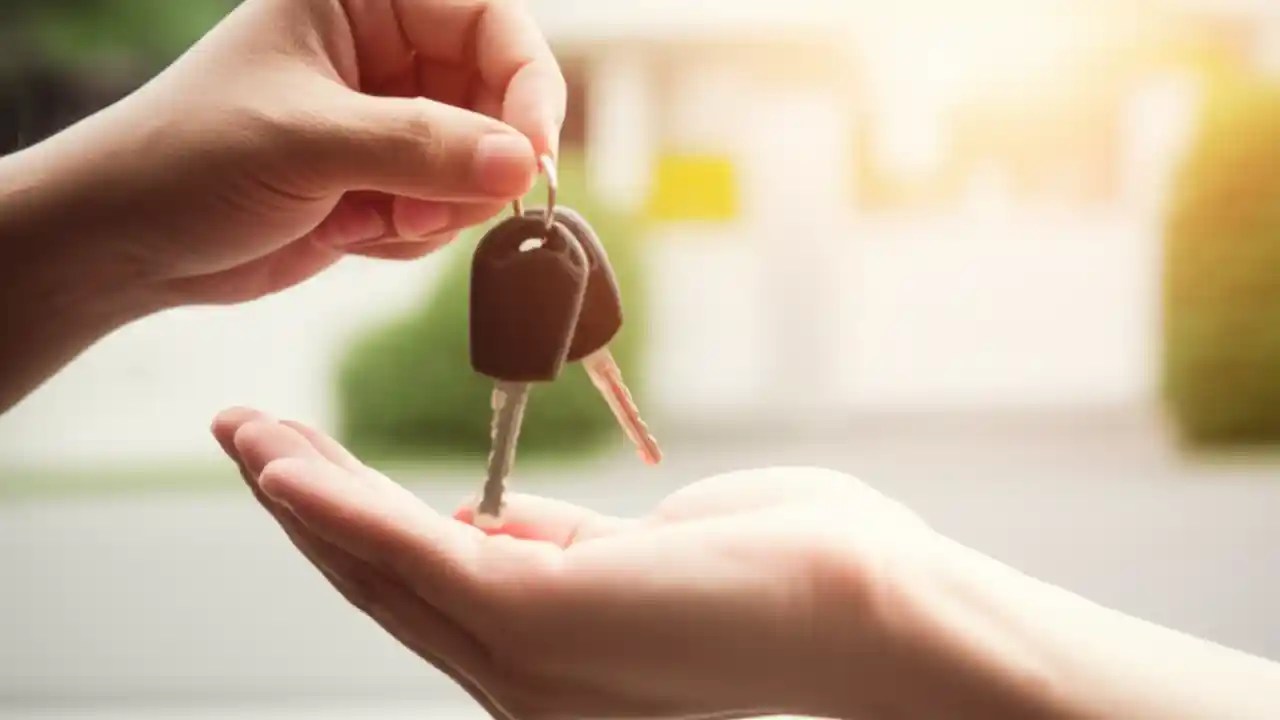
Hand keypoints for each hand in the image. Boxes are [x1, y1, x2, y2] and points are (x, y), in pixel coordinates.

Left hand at [6, 0, 563, 306]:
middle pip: (497, 96)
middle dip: (481, 161)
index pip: (490, 21)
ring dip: (445, 206)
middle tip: (444, 205)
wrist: (129, 242)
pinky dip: (418, 232)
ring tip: (379, 218)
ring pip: (480, 162)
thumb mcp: (307, 141)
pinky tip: (354, 232)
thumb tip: (522, 163)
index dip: (527, 82)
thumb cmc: (190, 159)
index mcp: (363, 2)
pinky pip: (448, 207)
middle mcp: (384, 53)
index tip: (534, 153)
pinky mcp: (384, 180)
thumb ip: (420, 147)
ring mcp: (388, 120)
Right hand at [212, 407, 939, 718]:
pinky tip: (292, 467)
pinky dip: (346, 509)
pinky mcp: (542, 625)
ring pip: (387, 570)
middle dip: (307, 506)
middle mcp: (525, 678)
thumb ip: (558, 544)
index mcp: (551, 654)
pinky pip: (421, 558)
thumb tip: (483, 521)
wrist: (873, 606)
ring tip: (245, 434)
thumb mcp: (644, 548)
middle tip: (245, 437)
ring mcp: (531, 662)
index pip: (428, 582)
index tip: (307, 464)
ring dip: (305, 498)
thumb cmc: (781, 571)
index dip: (355, 521)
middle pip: (388, 581)